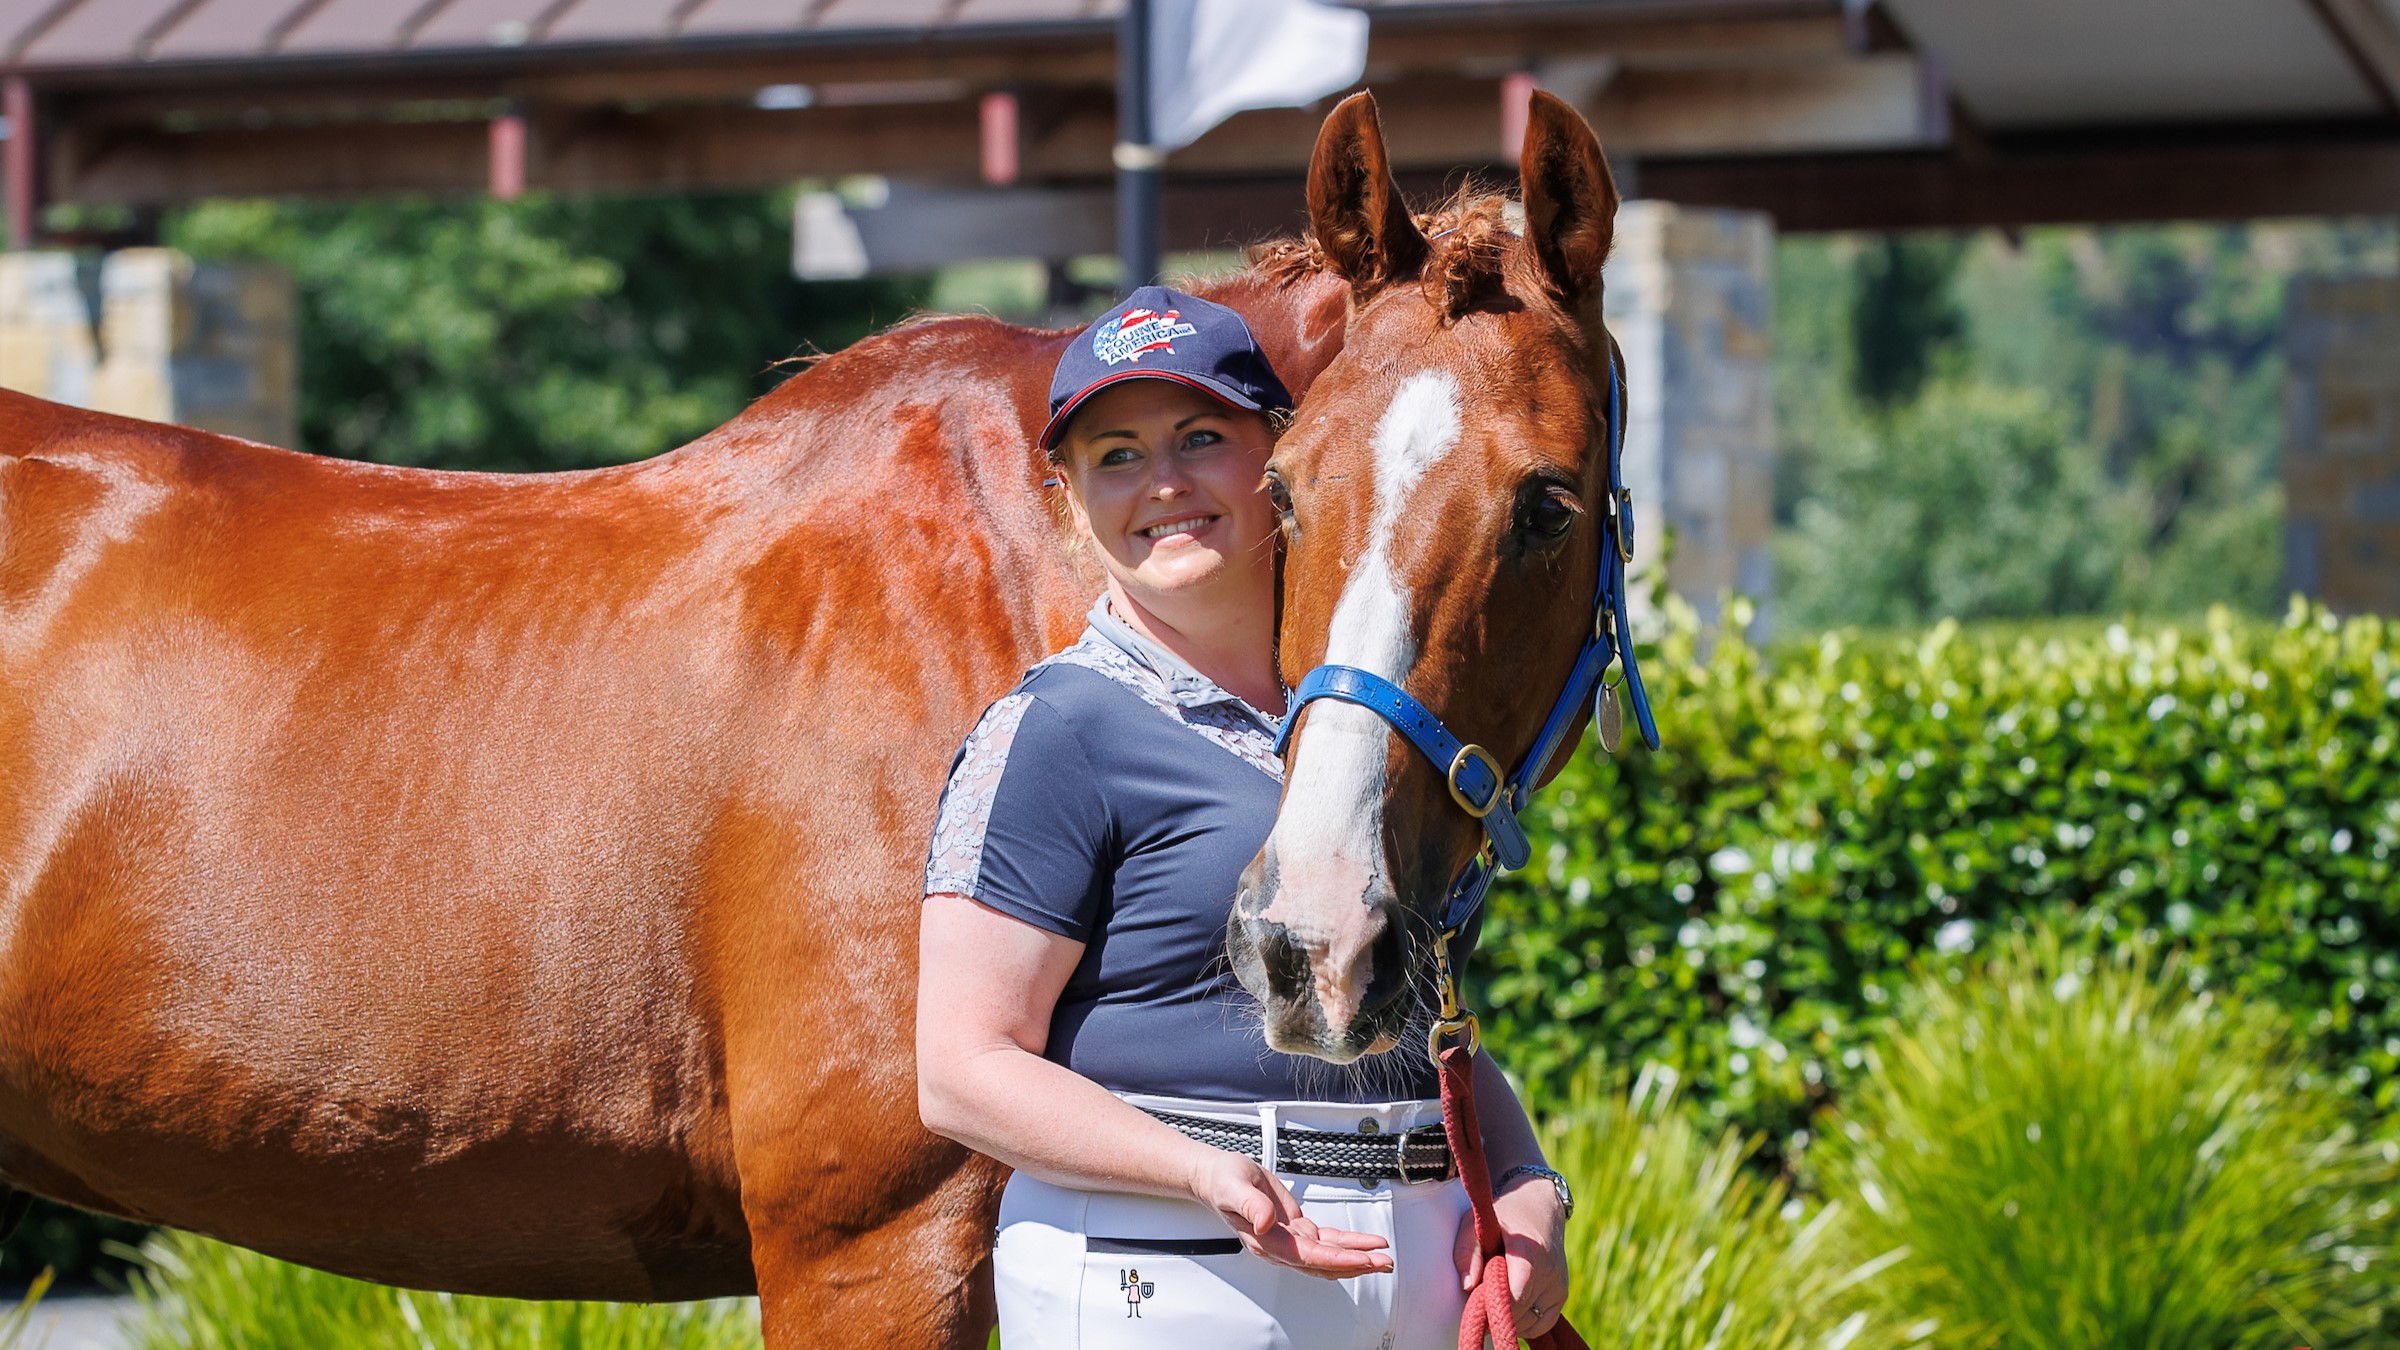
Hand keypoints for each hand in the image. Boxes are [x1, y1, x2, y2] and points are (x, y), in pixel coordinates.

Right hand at [1188, 1148, 1392, 1280]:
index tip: (1362, 1258)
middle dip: (1356, 1264)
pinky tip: (1364, 1245)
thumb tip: (1266, 1222)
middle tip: (1382, 1261)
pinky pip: (1327, 1241)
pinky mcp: (1296, 1230)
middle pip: (1325, 1263)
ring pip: (1329, 1255)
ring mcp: (1290, 1240)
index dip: (1338, 1259)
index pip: (1309, 1256)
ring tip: (1382, 1257)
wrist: (1216, 1177)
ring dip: (1356, 1258)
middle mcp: (1281, 1246)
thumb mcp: (1233, 1187)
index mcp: (1267, 1240)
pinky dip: (1348, 1244)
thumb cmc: (1222, 1181)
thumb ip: (1250, 1205)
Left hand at [1454, 1172, 1569, 1334]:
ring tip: (1497, 1293)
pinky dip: (1524, 1323)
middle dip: (1495, 1312)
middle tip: (1481, 1296)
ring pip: (1529, 1324)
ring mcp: (1559, 1286)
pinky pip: (1542, 1324)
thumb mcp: (1478, 1222)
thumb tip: (1467, 1286)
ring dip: (1509, 1318)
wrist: (1539, 1206)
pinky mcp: (1562, 1295)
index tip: (1475, 1303)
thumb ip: (1468, 1251)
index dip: (1491, 1307)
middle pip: (1518, 1314)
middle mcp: (1550, 1273)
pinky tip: (1511, 1305)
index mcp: (1530, 1253)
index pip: (1514, 1298)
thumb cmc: (1504, 1214)